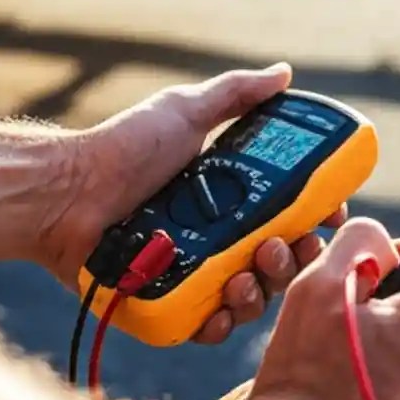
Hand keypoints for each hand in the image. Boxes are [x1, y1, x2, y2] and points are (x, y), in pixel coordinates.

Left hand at [41, 63, 345, 343]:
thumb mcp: (184, 112)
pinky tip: (223, 307)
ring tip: (245, 273)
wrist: (68, 193)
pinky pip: (209, 326)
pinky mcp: (170, 307)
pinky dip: (223, 322)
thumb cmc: (122, 150)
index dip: (317, 218)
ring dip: (262, 289)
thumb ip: (235, 95)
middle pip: (280, 260)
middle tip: (283, 244)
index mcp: (231, 200)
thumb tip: (283, 73)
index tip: (331, 214)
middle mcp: (219, 240)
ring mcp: (196, 275)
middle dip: (295, 257)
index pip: (291, 215)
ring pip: (252, 297)